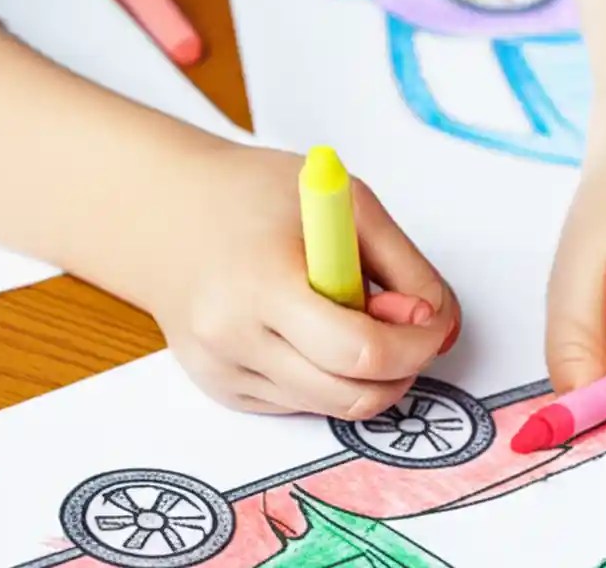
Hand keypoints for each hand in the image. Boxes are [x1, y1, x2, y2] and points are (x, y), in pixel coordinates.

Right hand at [102, 141, 460, 419]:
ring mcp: (222, 371)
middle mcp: (233, 338)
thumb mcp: (343, 203)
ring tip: (349, 316)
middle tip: (406, 328)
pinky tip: (308, 330)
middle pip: (351, 396)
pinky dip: (325, 376)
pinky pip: (301, 404)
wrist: (166, 213)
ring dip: (364, 375)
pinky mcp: (222, 390)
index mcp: (262, 283)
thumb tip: (439, 326)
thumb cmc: (253, 197)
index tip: (431, 323)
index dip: (415, 345)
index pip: (360, 351)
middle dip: (401, 369)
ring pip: (331, 407)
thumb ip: (403, 266)